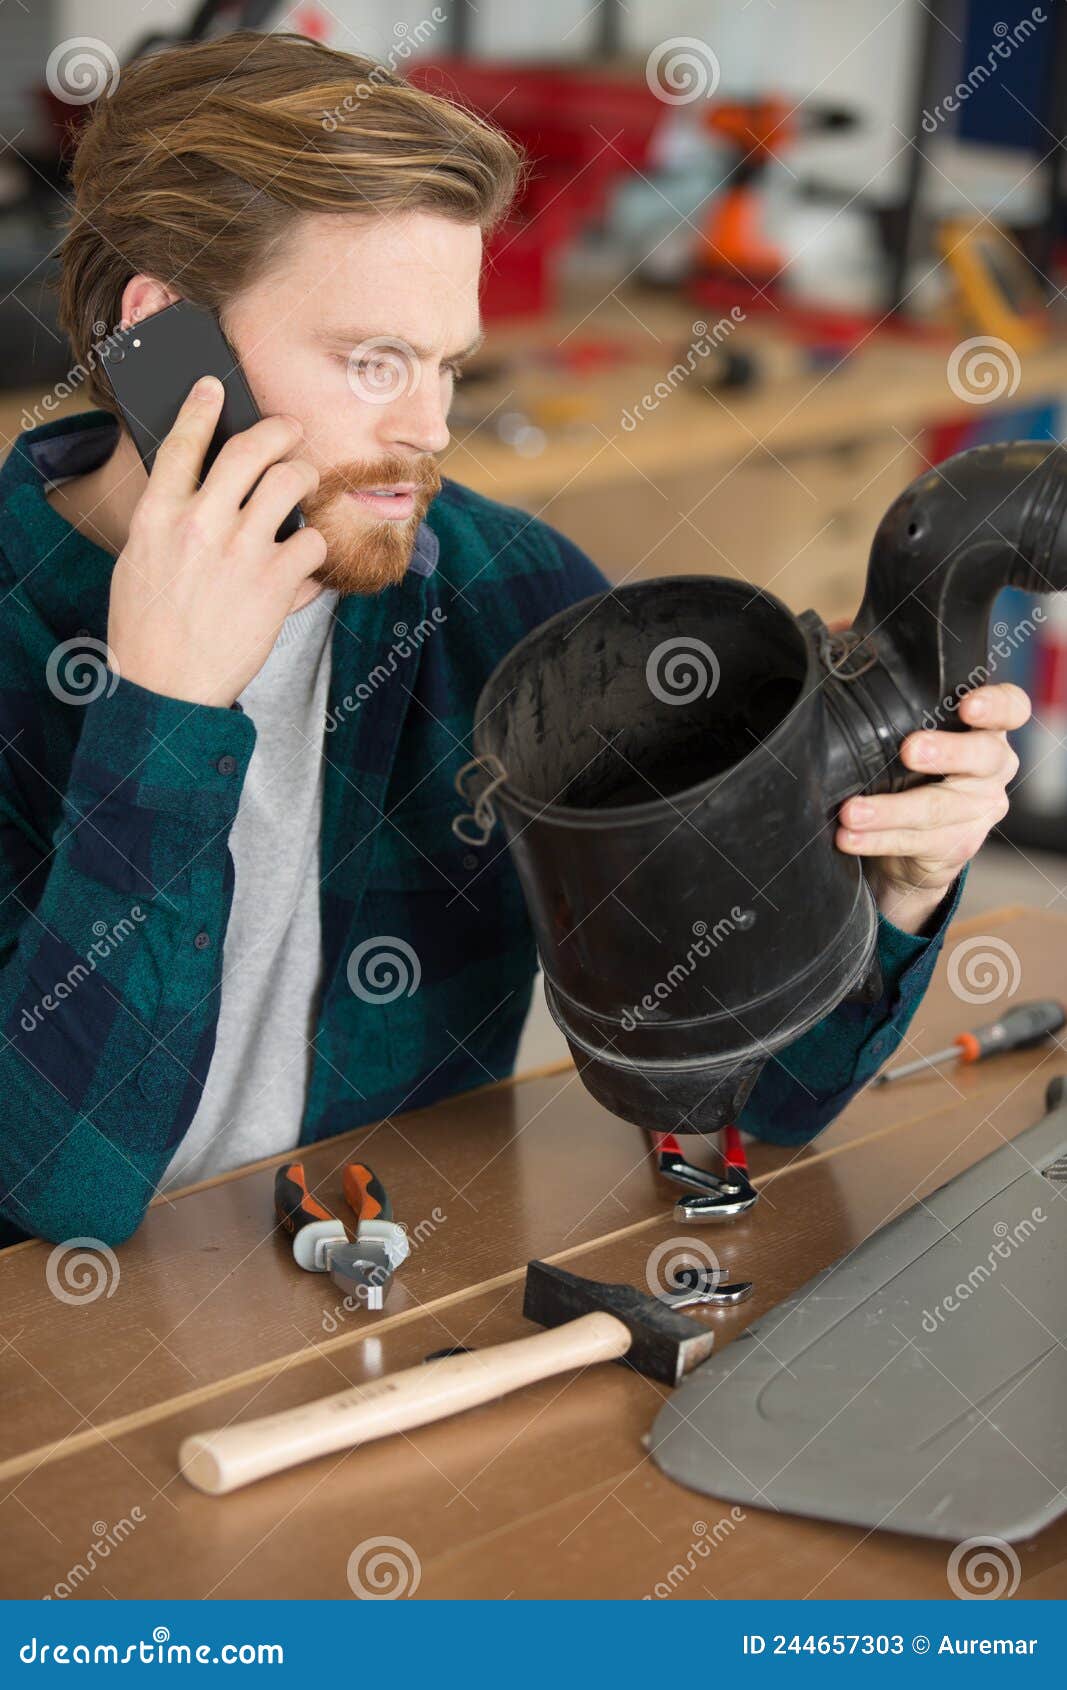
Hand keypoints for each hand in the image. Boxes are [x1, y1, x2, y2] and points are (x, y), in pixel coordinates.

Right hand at [107, 375, 327, 706]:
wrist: (167, 686)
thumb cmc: (149, 625)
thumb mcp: (141, 559)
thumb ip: (169, 517)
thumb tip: (201, 484)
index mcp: (158, 514)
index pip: (184, 442)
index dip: (203, 405)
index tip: (215, 386)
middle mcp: (201, 524)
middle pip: (251, 448)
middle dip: (280, 431)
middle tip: (290, 432)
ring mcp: (242, 551)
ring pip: (292, 482)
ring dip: (305, 478)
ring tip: (306, 487)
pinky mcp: (275, 583)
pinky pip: (313, 545)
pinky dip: (316, 553)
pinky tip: (310, 562)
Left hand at [835, 683, 1031, 934]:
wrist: (914, 841)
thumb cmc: (908, 766)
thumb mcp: (904, 725)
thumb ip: (886, 688)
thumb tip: (838, 635)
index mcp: (985, 728)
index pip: (1011, 708)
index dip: (996, 705)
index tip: (968, 704)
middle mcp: (992, 768)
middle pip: (983, 757)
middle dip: (946, 752)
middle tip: (910, 749)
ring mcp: (977, 809)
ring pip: (938, 808)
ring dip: (890, 810)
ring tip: (851, 811)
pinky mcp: (956, 845)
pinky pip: (915, 842)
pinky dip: (877, 840)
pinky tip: (849, 837)